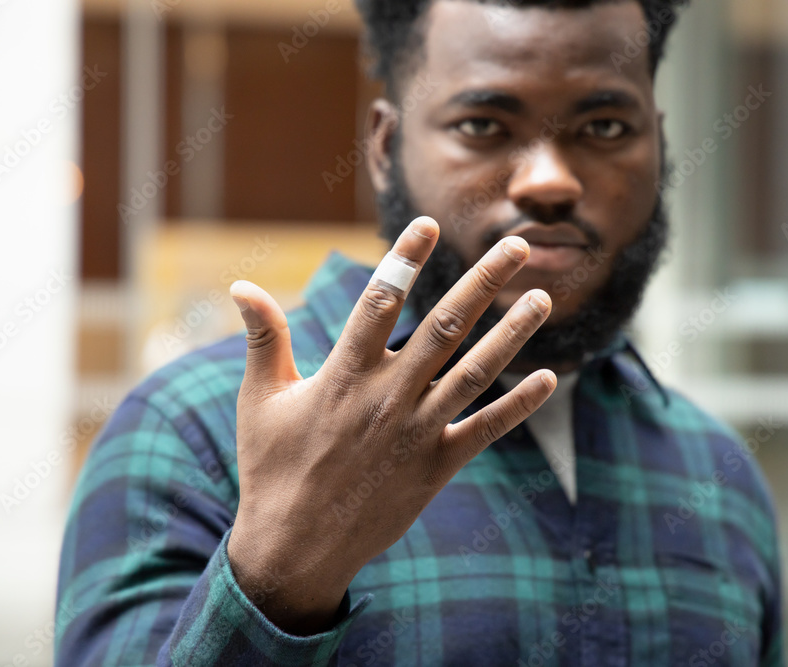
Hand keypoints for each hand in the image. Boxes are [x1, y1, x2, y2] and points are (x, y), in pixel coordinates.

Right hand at [226, 215, 555, 634]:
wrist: (295, 550)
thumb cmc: (272, 468)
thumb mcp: (260, 401)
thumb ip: (263, 339)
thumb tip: (240, 284)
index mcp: (342, 376)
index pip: (378, 303)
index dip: (406, 260)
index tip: (430, 225)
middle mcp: (386, 398)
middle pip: (445, 327)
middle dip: (483, 282)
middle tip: (517, 245)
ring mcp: (416, 433)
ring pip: (475, 373)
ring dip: (512, 334)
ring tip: (543, 298)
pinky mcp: (437, 467)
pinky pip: (486, 430)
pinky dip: (518, 405)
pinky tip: (546, 378)